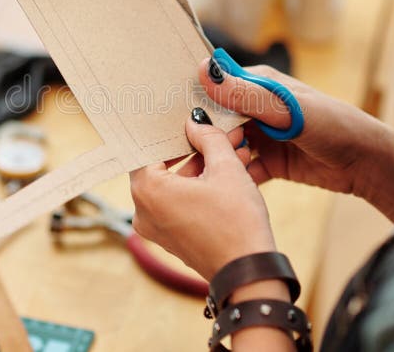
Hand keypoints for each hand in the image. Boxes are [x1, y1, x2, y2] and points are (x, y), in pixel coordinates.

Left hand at [129, 109, 275, 280]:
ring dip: (202, 166)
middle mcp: (143, 211)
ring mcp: (157, 228)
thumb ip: (208, 138)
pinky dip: (200, 187)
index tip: (190, 120)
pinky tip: (229, 172)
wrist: (249, 272)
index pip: (150, 148)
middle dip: (194, 148)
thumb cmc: (235, 220)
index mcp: (147, 190)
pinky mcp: (173, 238)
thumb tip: (196, 122)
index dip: (173, 132)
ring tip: (233, 150)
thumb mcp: (226, 168)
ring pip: (176, 184)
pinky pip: (180, 203)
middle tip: (219, 133)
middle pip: (164, 166)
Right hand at [202, 58, 393, 221]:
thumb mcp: (287, 108)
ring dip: (214, 161)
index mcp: (258, 84)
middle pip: (216, 121)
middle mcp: (256, 108)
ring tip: (199, 176)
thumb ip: (245, 94)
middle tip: (183, 157)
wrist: (367, 163)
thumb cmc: (333, 124)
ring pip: (226, 148)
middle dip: (200, 138)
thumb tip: (204, 71)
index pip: (216, 88)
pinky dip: (233, 178)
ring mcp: (263, 136)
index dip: (195, 104)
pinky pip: (241, 170)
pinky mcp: (269, 162)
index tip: (174, 121)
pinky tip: (223, 189)